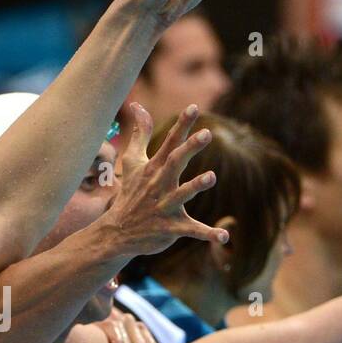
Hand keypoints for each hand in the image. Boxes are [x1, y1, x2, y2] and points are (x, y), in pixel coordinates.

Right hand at [106, 101, 228, 256]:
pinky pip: (191, 230)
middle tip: (206, 134)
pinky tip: (224, 236)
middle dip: (190, 148)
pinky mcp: (170, 228)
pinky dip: (207, 234)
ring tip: (211, 176)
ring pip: (182, 194)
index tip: (193, 108)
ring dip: (196, 185)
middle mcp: (159, 184)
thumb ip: (140, 134)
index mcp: (154, 168)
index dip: (182, 125)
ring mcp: (165, 206)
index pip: (170, 142)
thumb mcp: (132, 162)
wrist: (117, 232)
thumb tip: (137, 105)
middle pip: (176, 163)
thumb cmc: (130, 193)